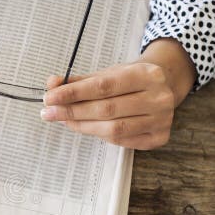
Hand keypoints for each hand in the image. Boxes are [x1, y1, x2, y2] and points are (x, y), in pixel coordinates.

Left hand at [39, 38, 196, 149]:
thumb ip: (79, 80)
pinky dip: (100, 135)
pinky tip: (87, 127)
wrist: (165, 87)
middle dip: (73, 112)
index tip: (50, 97)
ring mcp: (162, 120)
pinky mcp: (159, 138)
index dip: (73, 93)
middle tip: (49, 113)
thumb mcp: (109, 73)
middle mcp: (158, 97)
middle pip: (107, 109)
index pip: (103, 86)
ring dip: (83, 126)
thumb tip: (51, 84)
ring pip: (113, 129)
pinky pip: (122, 141)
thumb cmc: (131, 81)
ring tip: (64, 121)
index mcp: (147, 74)